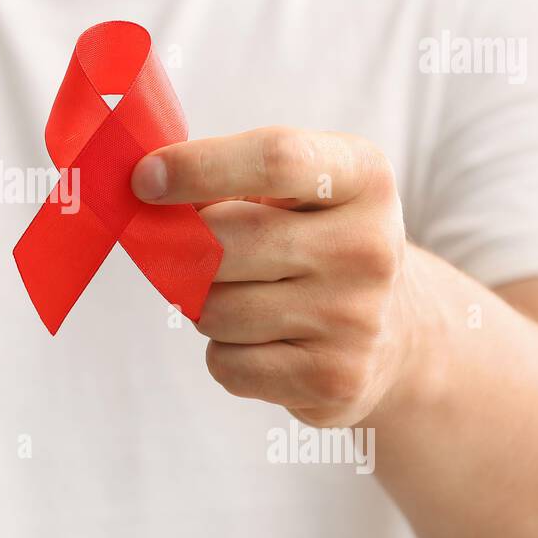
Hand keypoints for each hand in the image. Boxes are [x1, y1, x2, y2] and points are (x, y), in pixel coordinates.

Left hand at [131, 126, 419, 426]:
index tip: (144, 179)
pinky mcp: (334, 379)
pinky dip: (224, 354)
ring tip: (246, 297)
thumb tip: (146, 190)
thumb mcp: (293, 191)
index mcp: (363, 176)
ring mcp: (356, 318)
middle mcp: (368, 246)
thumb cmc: (313, 242)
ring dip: (204, 306)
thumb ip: (225, 182)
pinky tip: (263, 341)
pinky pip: (227, 364)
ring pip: (215, 309)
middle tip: (192, 253)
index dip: (197, 167)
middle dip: (185, 249)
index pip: (275, 158)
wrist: (393, 332)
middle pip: (225, 241)